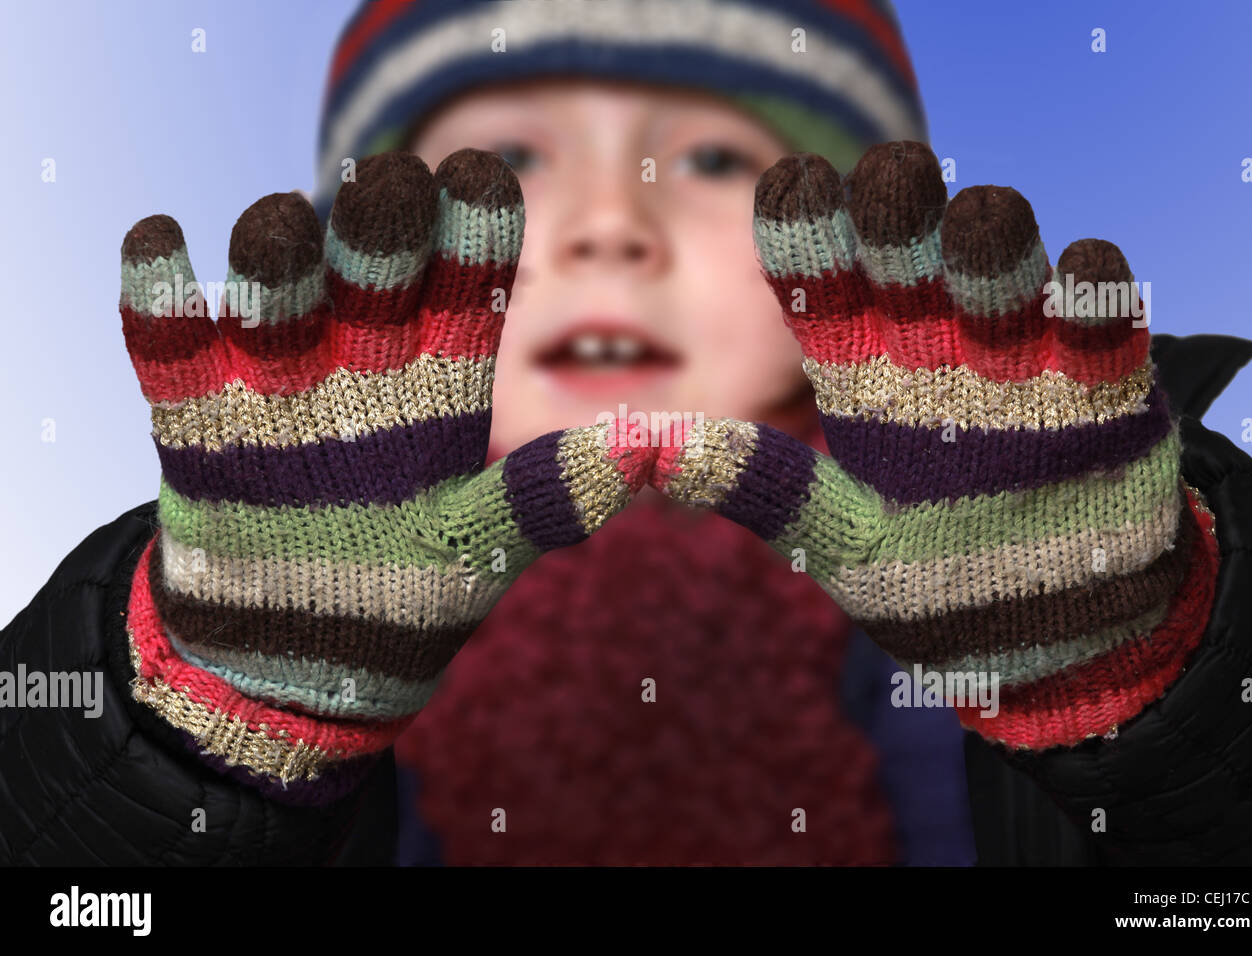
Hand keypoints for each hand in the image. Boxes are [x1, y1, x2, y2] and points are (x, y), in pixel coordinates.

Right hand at [118, 149, 654, 799]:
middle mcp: (363, 362)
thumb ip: (546, 497)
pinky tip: (158, 249)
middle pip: (370, 264)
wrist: (297, 664)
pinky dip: (160, 297)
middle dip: (379, 223)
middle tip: (392, 187)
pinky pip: (172, 341)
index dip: (471, 232)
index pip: (461, 285)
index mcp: (440, 381)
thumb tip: (649, 455)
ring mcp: (278, 382)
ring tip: (285, 232)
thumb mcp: (479, 549)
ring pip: (276, 283)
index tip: (485, 179)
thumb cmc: (408, 605)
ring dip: (278, 250)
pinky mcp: (196, 415)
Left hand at [650, 142, 1218, 749]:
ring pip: (1005, 260)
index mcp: (862, 371)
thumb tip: (630, 452)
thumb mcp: (830, 536)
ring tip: (976, 232)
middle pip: (913, 250)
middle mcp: (935, 346)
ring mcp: (1021, 356)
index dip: (811, 234)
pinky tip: (1080, 288)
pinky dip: (1093, 295)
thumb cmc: (925, 581)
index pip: (828, 283)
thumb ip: (751, 483)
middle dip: (900, 213)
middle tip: (886, 184)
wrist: (1047, 632)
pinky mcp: (1106, 383)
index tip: (795, 187)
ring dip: (991, 242)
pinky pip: (1102, 315)